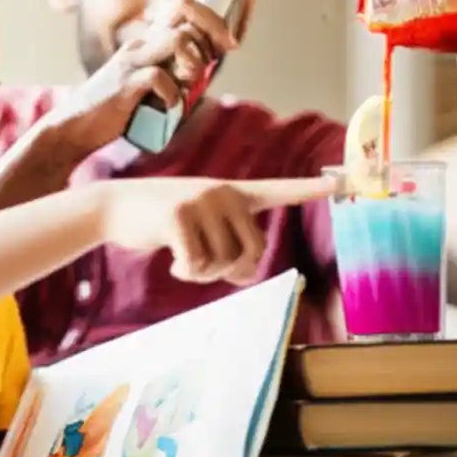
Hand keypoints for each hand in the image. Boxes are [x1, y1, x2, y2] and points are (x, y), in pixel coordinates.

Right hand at [43, 0, 237, 154]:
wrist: (77, 128)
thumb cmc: (115, 109)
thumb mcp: (146, 84)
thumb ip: (169, 72)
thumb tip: (202, 70)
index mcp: (146, 41)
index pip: (183, 5)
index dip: (213, 19)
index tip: (228, 45)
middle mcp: (139, 44)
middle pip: (186, 17)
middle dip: (209, 43)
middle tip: (202, 73)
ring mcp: (130, 62)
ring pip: (177, 40)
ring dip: (192, 64)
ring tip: (186, 86)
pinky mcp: (124, 84)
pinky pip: (159, 76)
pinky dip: (172, 94)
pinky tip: (169, 107)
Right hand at [98, 176, 336, 285]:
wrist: (114, 206)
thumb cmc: (162, 222)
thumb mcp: (200, 225)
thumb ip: (228, 244)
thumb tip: (244, 274)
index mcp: (233, 192)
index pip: (278, 190)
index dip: (309, 188)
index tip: (341, 182)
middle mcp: (223, 192)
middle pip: (252, 251)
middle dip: (231, 271)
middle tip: (206, 269)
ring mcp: (200, 201)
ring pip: (223, 262)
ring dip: (203, 274)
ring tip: (184, 259)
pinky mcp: (178, 216)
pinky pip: (196, 264)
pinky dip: (185, 272)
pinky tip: (171, 263)